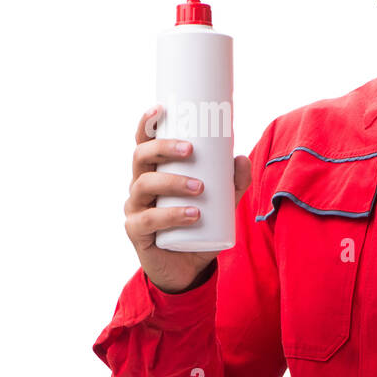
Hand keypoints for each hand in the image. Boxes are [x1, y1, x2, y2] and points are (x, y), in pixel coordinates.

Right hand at [123, 105, 252, 293]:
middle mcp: (139, 185)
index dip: (147, 123)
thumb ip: (233, 184)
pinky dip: (171, 216)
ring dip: (172, 182)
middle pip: (140, 157)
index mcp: (154, 171)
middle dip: (163, 148)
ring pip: (143, 185)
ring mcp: (135, 208)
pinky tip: (191, 214)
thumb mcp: (221, 204)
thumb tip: (241, 158)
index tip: (161, 108)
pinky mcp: (136, 232)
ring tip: (200, 188)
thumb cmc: (198, 227)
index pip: (144, 142)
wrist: (186, 268)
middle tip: (191, 150)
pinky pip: (149, 220)